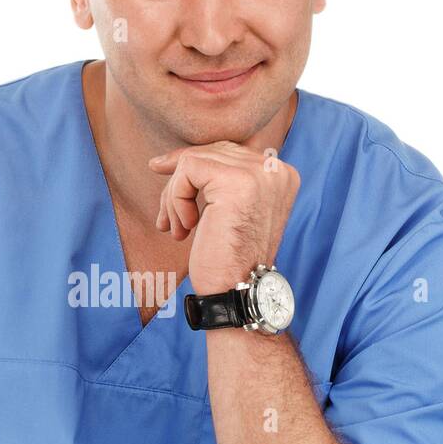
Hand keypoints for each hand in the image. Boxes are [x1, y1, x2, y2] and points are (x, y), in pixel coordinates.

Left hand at [149, 142, 299, 293]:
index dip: (192, 164)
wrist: (236, 292)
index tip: (161, 170)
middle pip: (212, 152)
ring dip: (175, 197)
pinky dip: (176, 199)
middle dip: (179, 183)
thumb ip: (216, 179)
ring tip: (176, 229)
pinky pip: (188, 170)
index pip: (227, 151)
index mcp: (281, 175)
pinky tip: (185, 228)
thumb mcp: (227, 210)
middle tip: (167, 219)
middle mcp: (276, 170)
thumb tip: (166, 160)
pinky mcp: (237, 181)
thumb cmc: (228, 259)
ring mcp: (260, 174)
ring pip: (195, 160)